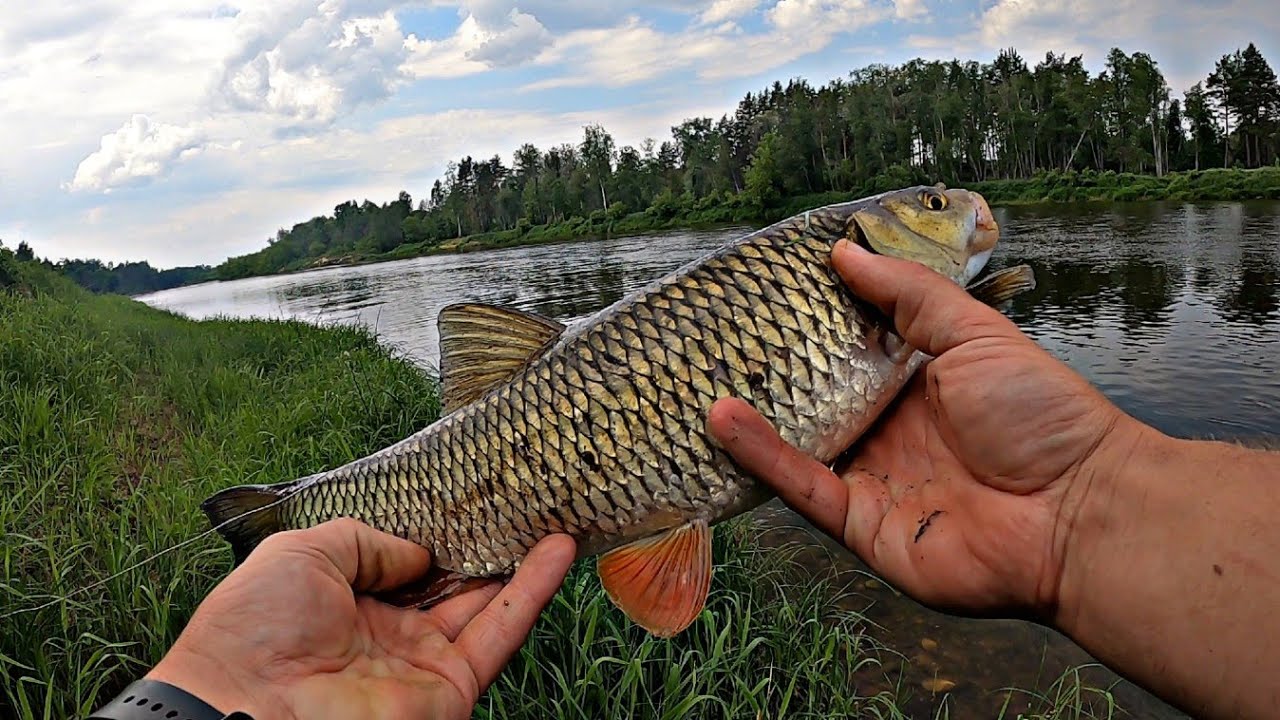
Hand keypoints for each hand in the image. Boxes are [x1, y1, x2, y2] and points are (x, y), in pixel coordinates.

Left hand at [146, 518, 575, 719]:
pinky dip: (532, 592)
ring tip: (556, 514)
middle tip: (524, 502)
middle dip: (486, 546)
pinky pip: (500, 635)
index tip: (470, 495)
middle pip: (452, 585)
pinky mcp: (451, 688)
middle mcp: (388, 635)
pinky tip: (557, 550)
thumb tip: (419, 551)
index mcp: (344, 603)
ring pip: (487, 606)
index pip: (403, 563)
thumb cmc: (253, 631)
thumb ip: (366, 541)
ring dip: (523, 561)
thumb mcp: (301, 552)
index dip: (436, 532)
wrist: (249, 709)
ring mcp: (422, 663)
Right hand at [708, 239, 1141, 619]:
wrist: (1080, 512)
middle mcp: (888, 431)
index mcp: (915, 385)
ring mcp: (872, 479)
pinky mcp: (861, 525)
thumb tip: (843, 251)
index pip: (846, 351)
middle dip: (765, 375)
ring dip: (750, 417)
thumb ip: (906, 293)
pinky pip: (802, 488)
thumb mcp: (972, 333)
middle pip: (813, 400)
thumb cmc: (1042, 416)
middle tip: (709, 340)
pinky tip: (725, 419)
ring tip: (699, 378)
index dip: (806, 327)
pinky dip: (762, 456)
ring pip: (796, 446)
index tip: (759, 295)